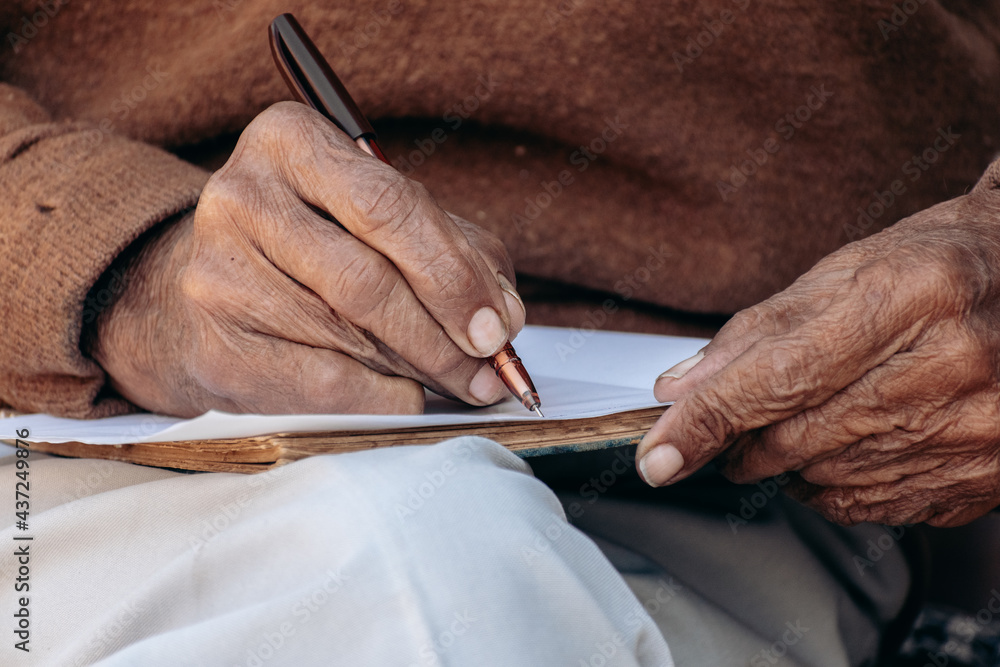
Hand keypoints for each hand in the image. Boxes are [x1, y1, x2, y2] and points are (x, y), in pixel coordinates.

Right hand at [90, 102, 523, 416]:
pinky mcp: (213, 346)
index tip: (498, 327)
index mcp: (291, 141)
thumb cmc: (320, 246)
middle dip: (443, 337)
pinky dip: (383, 397)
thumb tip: (504, 319)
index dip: (453, 275)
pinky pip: (323, 384)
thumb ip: (457, 251)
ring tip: (457, 380)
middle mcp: (243, 197)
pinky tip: (408, 395)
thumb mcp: (384, 218)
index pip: (388, 206)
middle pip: (368, 280)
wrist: (205, 293)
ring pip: (350, 337)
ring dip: (420, 369)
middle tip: (488, 371)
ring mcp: (216, 274)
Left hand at [635, 176, 999, 526]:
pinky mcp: (988, 473)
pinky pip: (877, 505)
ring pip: (831, 478)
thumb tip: (682, 388)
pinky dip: (838, 484)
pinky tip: (851, 443)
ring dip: (792, 461)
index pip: (778, 377)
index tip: (659, 456)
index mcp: (909, 297)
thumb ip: (757, 333)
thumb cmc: (935, 265)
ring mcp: (979, 427)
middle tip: (741, 422)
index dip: (706, 421)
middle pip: (799, 437)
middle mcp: (954, 366)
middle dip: (745, 440)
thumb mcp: (844, 272)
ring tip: (814, 415)